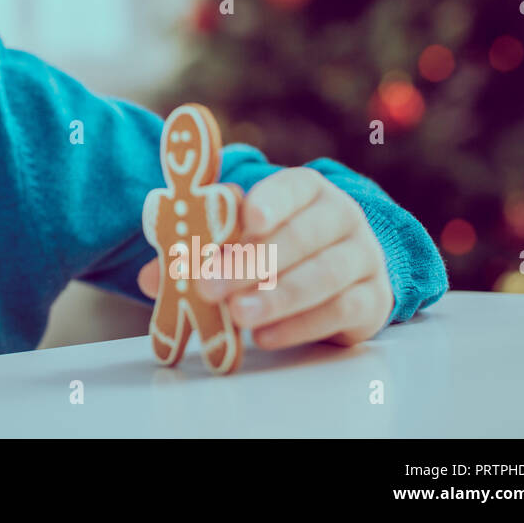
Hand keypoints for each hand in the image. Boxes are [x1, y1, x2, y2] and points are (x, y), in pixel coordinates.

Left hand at [137, 167, 393, 349]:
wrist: (346, 271)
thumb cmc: (279, 246)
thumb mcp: (241, 238)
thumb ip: (199, 251)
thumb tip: (151, 278)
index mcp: (307, 190)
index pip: (294, 187)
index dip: (272, 201)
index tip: (248, 219)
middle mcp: (342, 217)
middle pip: (303, 236)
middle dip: (253, 262)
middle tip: (210, 285)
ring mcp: (363, 258)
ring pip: (324, 275)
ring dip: (275, 297)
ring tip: (236, 315)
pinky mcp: (372, 299)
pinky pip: (339, 311)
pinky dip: (299, 325)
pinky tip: (264, 335)